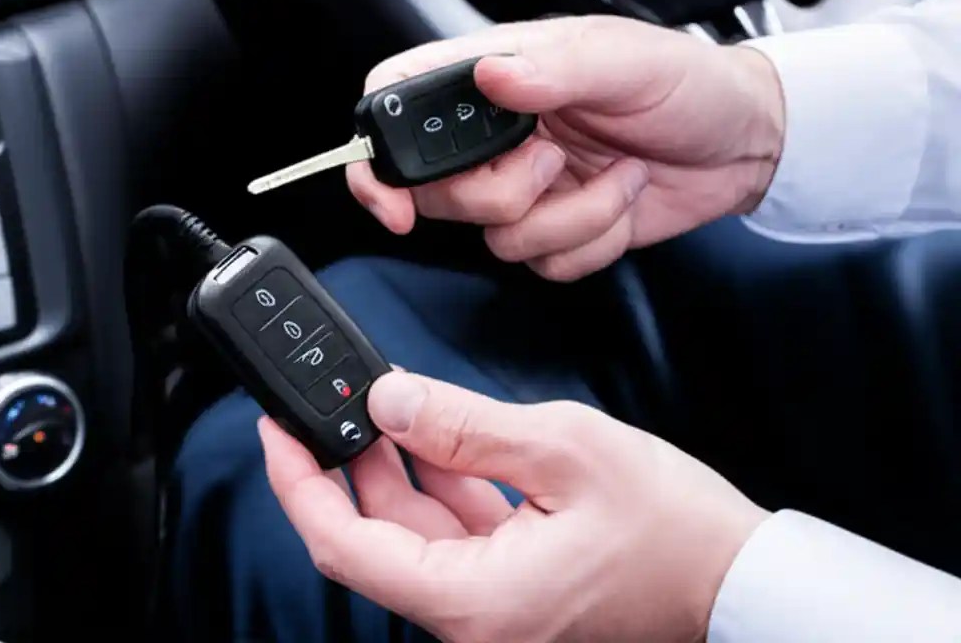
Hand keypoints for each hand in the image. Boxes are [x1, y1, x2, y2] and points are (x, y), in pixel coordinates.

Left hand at [259, 372, 767, 641]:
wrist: (743, 586)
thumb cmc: (677, 536)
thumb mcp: (564, 451)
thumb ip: (463, 425)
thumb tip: (390, 401)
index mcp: (472, 601)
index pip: (343, 545)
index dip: (299, 483)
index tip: (278, 431)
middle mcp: (473, 619)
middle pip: (372, 537)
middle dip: (346, 464)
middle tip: (329, 403)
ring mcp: (493, 610)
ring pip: (414, 534)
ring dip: (395, 470)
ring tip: (385, 407)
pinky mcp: (515, 593)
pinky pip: (455, 540)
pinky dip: (441, 487)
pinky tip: (440, 439)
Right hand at [348, 16, 784, 280]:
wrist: (742, 142)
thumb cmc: (685, 84)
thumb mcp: (624, 59)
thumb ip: (555, 69)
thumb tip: (489, 74)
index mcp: (493, 79)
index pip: (396, 107)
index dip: (377, 158)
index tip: (396, 200)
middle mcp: (496, 138)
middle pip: (439, 195)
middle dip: (503, 194)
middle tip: (555, 158)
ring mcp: (524, 189)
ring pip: (497, 239)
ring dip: (571, 216)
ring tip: (614, 172)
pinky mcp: (557, 232)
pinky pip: (545, 265)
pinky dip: (593, 241)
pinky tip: (621, 199)